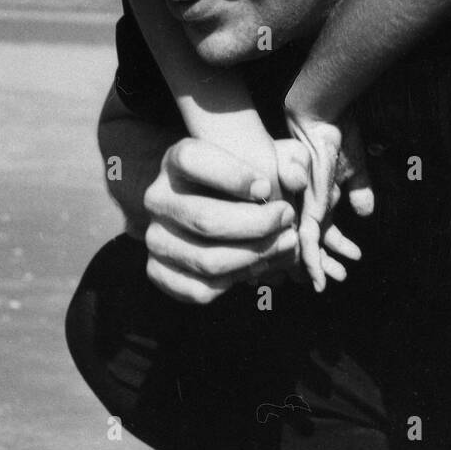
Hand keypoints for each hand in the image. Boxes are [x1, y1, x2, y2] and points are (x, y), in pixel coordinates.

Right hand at [142, 137, 298, 303]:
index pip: (192, 160)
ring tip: (286, 243)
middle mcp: (158, 198)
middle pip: (205, 219)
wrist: (223, 209)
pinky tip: (260, 263)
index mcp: (176, 160)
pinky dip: (237, 281)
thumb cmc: (251, 180)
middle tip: (288, 218)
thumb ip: (290, 162)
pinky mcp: (158, 271)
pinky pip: (199, 290)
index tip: (267, 188)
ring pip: (207, 260)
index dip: (232, 176)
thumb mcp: (271, 160)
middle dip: (257, 224)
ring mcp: (155, 238)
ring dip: (255, 255)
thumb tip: (295, 179)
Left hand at [273, 136, 363, 287]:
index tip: (348, 264)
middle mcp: (307, 206)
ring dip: (315, 267)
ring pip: (304, 246)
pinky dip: (309, 257)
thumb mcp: (354, 168)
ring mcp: (304, 205)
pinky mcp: (306, 202)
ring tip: (324, 284)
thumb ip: (360, 190)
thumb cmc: (336, 136)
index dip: (333, 252)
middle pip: (309, 244)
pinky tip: (314, 273)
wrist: (323, 116)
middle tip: (337, 280)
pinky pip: (304, 235)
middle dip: (323, 265)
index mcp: (318, 200)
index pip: (322, 234)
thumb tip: (366, 213)